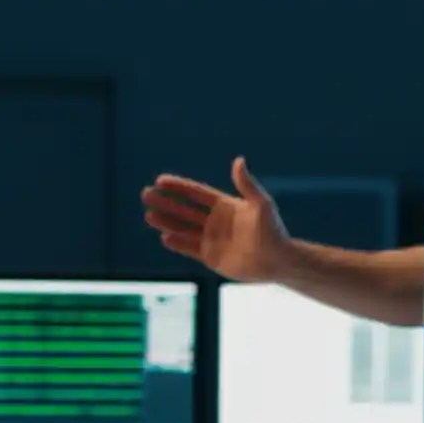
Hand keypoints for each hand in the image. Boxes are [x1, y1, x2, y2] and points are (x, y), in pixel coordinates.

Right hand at [141, 157, 292, 281]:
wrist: (278, 261)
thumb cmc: (273, 231)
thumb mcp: (262, 205)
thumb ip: (247, 185)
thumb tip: (238, 160)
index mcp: (225, 205)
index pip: (196, 193)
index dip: (179, 186)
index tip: (160, 180)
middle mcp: (216, 221)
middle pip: (184, 209)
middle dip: (166, 202)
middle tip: (146, 194)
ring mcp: (212, 239)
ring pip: (183, 228)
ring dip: (166, 221)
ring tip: (148, 214)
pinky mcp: (211, 257)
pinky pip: (190, 248)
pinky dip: (178, 243)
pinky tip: (164, 237)